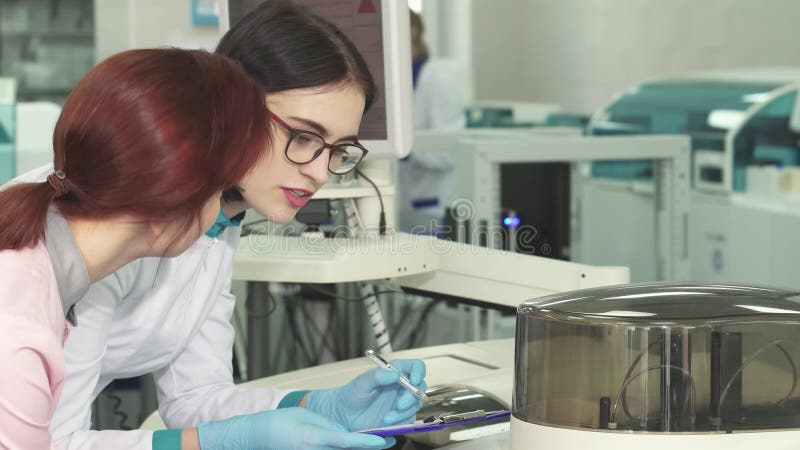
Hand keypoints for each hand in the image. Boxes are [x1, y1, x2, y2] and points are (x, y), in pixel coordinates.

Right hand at [196, 407, 392, 449]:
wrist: (256, 437)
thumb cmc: (279, 423)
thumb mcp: (307, 417)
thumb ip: (330, 426)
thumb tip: (350, 435)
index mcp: (314, 438)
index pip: (347, 442)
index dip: (368, 442)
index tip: (385, 439)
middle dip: (368, 449)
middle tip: (388, 441)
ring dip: (358, 449)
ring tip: (376, 442)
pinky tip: (353, 444)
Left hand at [307, 359, 426, 430]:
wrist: (344, 416)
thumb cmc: (351, 395)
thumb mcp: (361, 383)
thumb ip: (376, 376)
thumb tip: (394, 374)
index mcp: (393, 373)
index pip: (415, 366)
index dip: (419, 372)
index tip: (414, 380)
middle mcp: (401, 387)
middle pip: (420, 388)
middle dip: (411, 398)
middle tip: (398, 406)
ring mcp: (401, 403)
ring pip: (415, 406)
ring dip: (403, 413)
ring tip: (385, 419)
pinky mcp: (400, 418)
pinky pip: (409, 420)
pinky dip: (400, 423)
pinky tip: (386, 424)